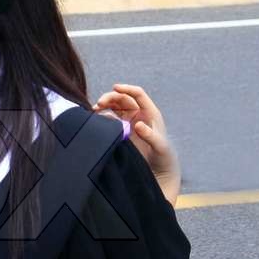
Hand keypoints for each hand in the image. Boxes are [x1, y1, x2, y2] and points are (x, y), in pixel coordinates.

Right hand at [94, 82, 179, 203]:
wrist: (159, 171)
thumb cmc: (164, 157)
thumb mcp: (160, 146)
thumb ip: (150, 135)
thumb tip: (138, 124)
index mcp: (150, 113)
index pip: (137, 94)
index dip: (126, 89)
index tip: (114, 88)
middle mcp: (139, 115)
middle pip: (122, 99)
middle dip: (110, 98)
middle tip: (98, 104)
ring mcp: (129, 122)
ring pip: (114, 107)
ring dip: (104, 105)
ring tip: (94, 109)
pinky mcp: (120, 131)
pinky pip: (109, 119)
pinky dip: (102, 116)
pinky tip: (96, 120)